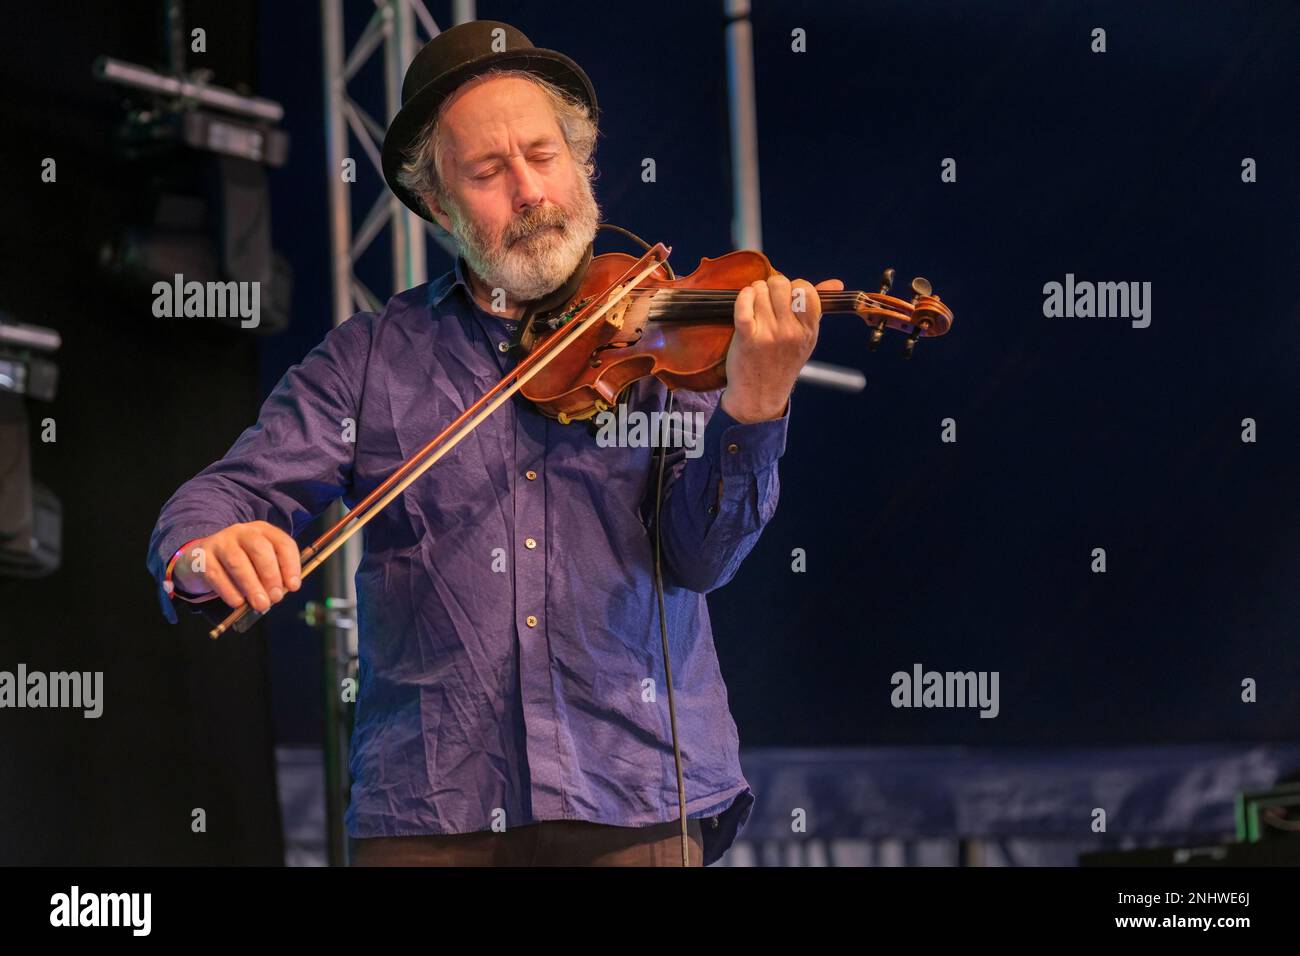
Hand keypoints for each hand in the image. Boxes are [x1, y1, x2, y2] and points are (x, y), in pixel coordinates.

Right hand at [174, 520, 301, 611]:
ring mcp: (220, 542)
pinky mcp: (202, 557)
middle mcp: (242, 532)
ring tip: (261, 604)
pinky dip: (229, 590)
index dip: (291, 565)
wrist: (201, 559)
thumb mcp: (259, 563)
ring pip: (237, 561)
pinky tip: (237, 602)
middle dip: (270, 575)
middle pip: (259, 548)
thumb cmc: (240, 564)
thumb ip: (273, 574)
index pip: (282, 543)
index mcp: (263, 532)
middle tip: (276, 597)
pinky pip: (216, 574)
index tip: (293, 586)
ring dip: (252, 585)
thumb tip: (280, 593)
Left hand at [721, 274, 842, 422]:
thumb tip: (836, 283)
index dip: (795, 285)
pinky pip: (744, 304)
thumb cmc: (783, 362)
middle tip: (769, 297)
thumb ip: (817, 308)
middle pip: (781, 285)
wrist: (761, 395)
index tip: (788, 295)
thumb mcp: (806, 338)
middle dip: (773, 285)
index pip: (807, 290)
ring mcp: (768, 335)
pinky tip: (746, 300)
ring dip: (756, 291)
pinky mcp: (746, 338)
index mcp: (808, 330)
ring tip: (756, 303)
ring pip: (761, 291)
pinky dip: (743, 296)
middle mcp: (790, 332)